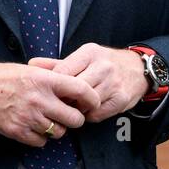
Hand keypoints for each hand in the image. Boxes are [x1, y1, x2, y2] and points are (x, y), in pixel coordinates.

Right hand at [0, 61, 101, 146]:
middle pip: (74, 119)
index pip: (81, 90)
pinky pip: (42, 142)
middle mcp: (39, 99)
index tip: (92, 103)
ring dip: (57, 128)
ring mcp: (29, 117)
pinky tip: (34, 126)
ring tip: (47, 119)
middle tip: (69, 115)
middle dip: (75, 119)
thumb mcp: (30, 68)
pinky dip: (40, 137)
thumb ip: (52, 76)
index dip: (91, 99)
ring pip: (59, 133)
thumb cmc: (2, 76)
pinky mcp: (18, 131)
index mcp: (44, 79)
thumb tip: (74, 86)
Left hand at [28, 43, 148, 123]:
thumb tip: (31, 64)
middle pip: (74, 89)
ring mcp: (113, 83)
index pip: (63, 72)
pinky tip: (89, 109)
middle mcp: (102, 66)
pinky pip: (98, 113)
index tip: (51, 92)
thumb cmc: (104, 62)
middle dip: (66, 99)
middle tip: (61, 102)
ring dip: (78, 108)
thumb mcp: (83, 57)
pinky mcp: (121, 98)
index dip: (54, 86)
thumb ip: (57, 63)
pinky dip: (90, 115)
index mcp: (89, 53)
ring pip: (86, 103)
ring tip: (75, 106)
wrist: (136, 68)